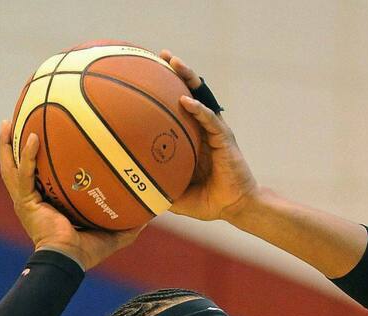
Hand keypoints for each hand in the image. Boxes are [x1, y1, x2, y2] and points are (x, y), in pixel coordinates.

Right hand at [0, 120, 145, 270]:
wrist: (67, 260)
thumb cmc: (84, 253)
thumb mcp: (109, 236)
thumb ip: (128, 226)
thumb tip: (151, 216)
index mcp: (44, 206)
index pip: (37, 179)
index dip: (35, 162)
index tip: (40, 140)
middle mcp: (31, 201)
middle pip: (16, 168)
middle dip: (12, 147)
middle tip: (14, 124)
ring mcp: (24, 201)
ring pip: (9, 167)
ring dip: (7, 145)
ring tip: (7, 122)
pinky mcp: (24, 202)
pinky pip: (23, 173)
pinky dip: (26, 155)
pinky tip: (31, 137)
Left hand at [159, 51, 258, 221]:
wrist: (234, 208)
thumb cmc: (209, 201)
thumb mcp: (178, 196)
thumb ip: (159, 190)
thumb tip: (133, 195)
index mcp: (192, 139)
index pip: (178, 108)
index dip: (166, 89)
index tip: (148, 73)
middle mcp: (203, 129)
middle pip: (189, 93)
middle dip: (176, 73)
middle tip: (161, 55)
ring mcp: (215, 131)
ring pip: (201, 98)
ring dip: (188, 78)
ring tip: (173, 62)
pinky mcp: (225, 139)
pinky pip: (210, 120)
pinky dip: (198, 109)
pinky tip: (186, 100)